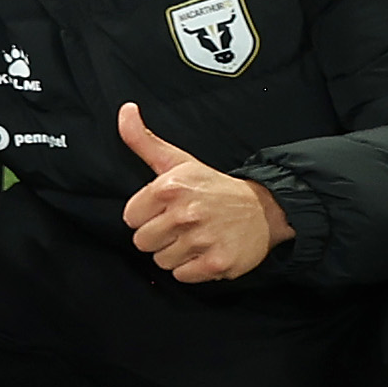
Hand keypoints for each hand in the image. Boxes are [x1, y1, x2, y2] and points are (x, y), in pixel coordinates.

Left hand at [116, 101, 290, 284]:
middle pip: (142, 242)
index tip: (164, 210)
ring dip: (175, 253)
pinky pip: (181, 276)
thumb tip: (125, 111)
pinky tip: (205, 250)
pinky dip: (191, 268)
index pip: (130, 218)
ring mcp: (202, 239)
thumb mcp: (176, 161)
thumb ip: (143, 140)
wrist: (263, 209)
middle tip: (181, 225)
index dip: (145, 215)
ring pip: (161, 261)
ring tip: (195, 236)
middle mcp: (186, 213)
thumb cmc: (212, 187)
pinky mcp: (216, 263)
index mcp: (170, 188)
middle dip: (158, 236)